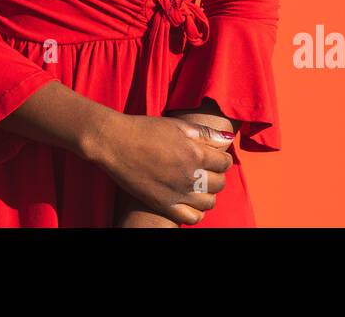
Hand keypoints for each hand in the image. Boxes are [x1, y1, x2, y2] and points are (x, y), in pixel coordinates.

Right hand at [86, 111, 234, 225]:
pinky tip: (190, 201)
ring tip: (198, 185)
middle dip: (216, 176)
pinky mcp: (164, 205)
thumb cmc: (145, 129)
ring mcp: (177, 193)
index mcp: (195, 153)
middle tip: (206, 170)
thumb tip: (228, 138)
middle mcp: (190, 176)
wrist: (115, 142)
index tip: (215, 157)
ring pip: (209, 202)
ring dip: (208, 193)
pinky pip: (192, 218)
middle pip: (219, 183)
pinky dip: (196, 212)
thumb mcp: (177, 125)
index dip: (222, 159)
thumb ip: (205, 133)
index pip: (224, 163)